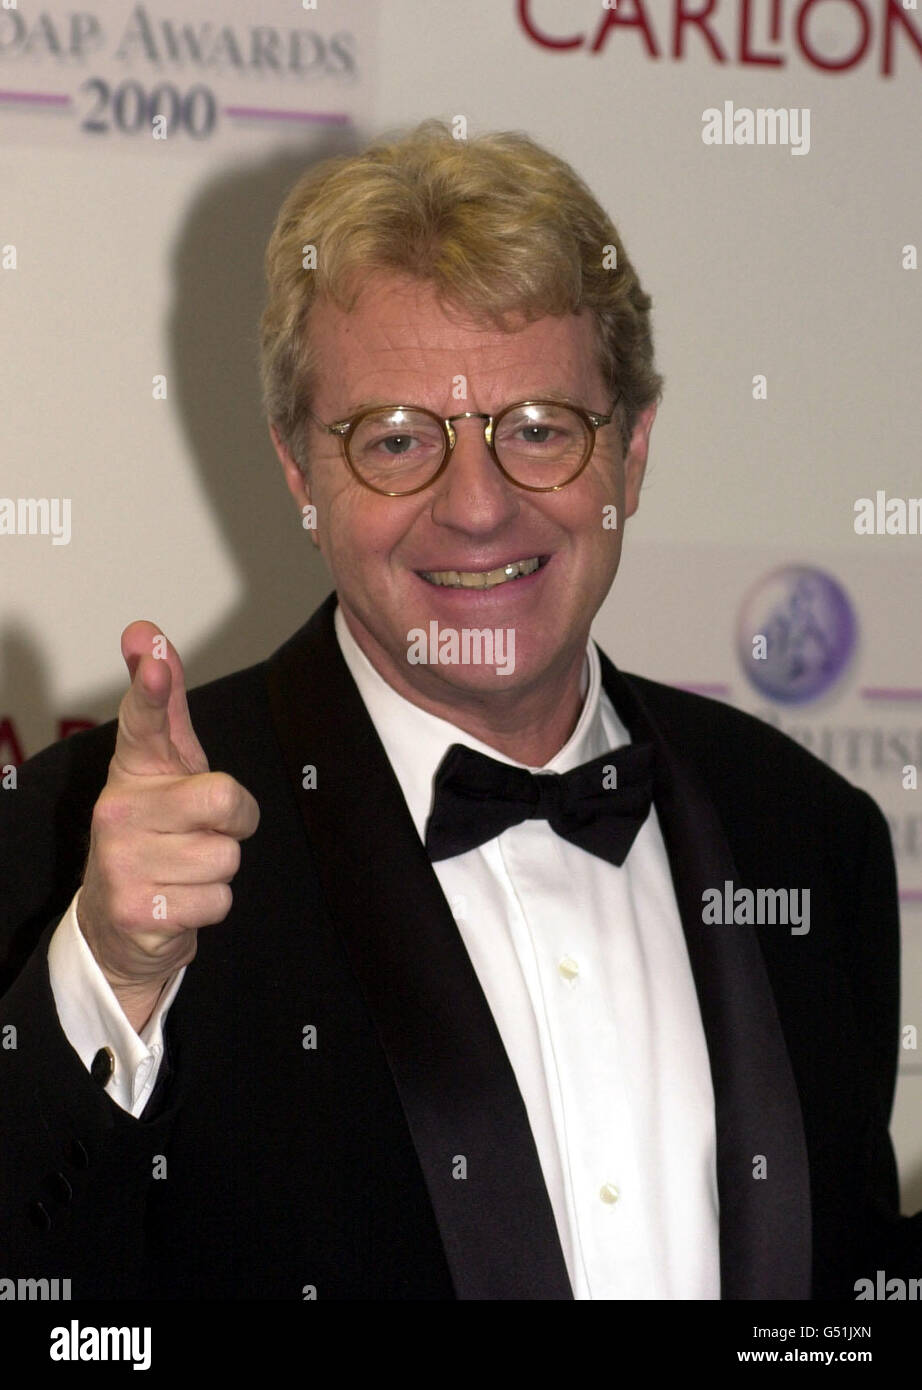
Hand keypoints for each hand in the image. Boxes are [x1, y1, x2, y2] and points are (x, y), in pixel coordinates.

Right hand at [77, 622, 259, 1031]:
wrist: (118, 920)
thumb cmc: (156, 829)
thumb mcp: (167, 766)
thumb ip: (166, 705)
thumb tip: (146, 633)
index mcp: (134, 767)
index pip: (145, 718)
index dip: (153, 686)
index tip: (154, 656)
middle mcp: (117, 808)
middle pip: (225, 799)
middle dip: (234, 822)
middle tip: (205, 830)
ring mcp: (121, 860)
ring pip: (227, 858)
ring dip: (219, 869)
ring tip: (184, 869)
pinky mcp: (135, 911)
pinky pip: (218, 901)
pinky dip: (209, 905)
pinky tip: (177, 900)